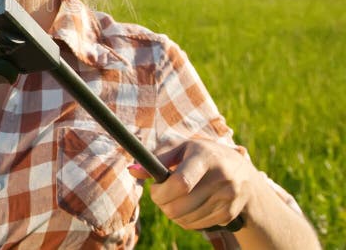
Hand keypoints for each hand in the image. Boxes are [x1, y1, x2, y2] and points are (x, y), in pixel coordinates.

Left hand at [127, 139, 257, 229]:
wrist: (242, 173)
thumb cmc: (201, 155)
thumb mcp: (182, 148)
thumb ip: (156, 158)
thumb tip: (132, 171)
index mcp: (205, 156)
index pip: (181, 182)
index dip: (162, 191)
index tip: (155, 189)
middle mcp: (221, 177)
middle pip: (180, 206)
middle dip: (163, 205)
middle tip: (161, 196)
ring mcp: (228, 197)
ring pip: (186, 219)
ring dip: (173, 213)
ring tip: (175, 199)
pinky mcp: (229, 213)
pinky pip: (196, 226)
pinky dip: (186, 220)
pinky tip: (188, 206)